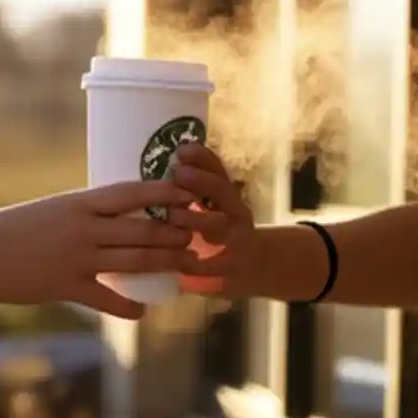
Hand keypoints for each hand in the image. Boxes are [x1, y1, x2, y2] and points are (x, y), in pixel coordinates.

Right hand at [0, 180, 196, 318]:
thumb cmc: (14, 229)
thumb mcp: (53, 209)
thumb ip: (85, 211)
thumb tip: (116, 210)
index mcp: (79, 202)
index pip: (130, 193)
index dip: (163, 193)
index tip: (188, 193)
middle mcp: (83, 228)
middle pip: (140, 230)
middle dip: (173, 233)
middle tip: (196, 235)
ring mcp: (76, 258)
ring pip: (132, 261)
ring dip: (163, 263)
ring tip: (185, 265)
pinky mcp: (65, 286)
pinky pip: (105, 299)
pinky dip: (127, 306)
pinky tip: (143, 311)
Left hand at [164, 143, 258, 294]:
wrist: (254, 267)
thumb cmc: (220, 233)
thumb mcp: (212, 208)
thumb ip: (192, 190)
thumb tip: (163, 164)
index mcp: (227, 195)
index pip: (218, 170)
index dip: (202, 158)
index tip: (182, 149)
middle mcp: (236, 212)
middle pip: (224, 191)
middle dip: (202, 181)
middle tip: (179, 173)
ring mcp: (238, 239)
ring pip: (221, 225)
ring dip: (198, 219)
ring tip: (175, 215)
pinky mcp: (234, 268)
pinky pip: (217, 266)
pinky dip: (200, 265)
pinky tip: (182, 262)